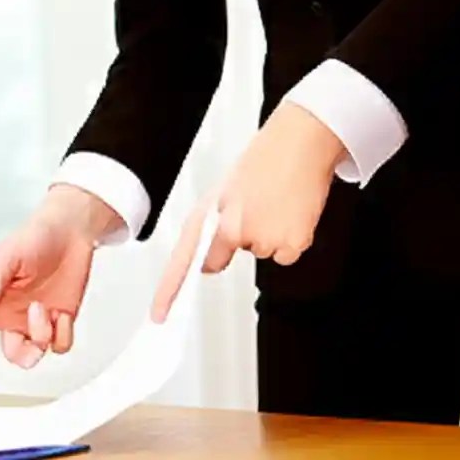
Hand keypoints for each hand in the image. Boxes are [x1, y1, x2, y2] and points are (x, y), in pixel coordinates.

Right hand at [0, 184, 122, 391]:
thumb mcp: (8, 256)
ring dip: (44, 336)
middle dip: (24, 351)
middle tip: (34, 322)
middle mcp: (14, 317)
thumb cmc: (35, 237)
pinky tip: (62, 312)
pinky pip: (61, 345)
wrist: (71, 231)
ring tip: (47, 310)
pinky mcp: (61, 320)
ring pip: (37, 353)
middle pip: (13, 355)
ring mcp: (38, 321)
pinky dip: (63, 332)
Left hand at [152, 101, 343, 321]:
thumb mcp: (224, 193)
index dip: (169, 291)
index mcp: (208, 216)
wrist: (299, 144)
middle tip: (252, 206)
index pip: (181, 261)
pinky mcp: (290, 245)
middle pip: (224, 258)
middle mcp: (231, 231)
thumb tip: (208, 263)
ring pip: (259, 253)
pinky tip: (290, 213)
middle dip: (234, 241)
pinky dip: (290, 239)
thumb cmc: (262, 162)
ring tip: (273, 203)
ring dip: (266, 235)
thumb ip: (213, 230)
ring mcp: (261, 240)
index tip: (160, 315)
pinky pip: (285, 255)